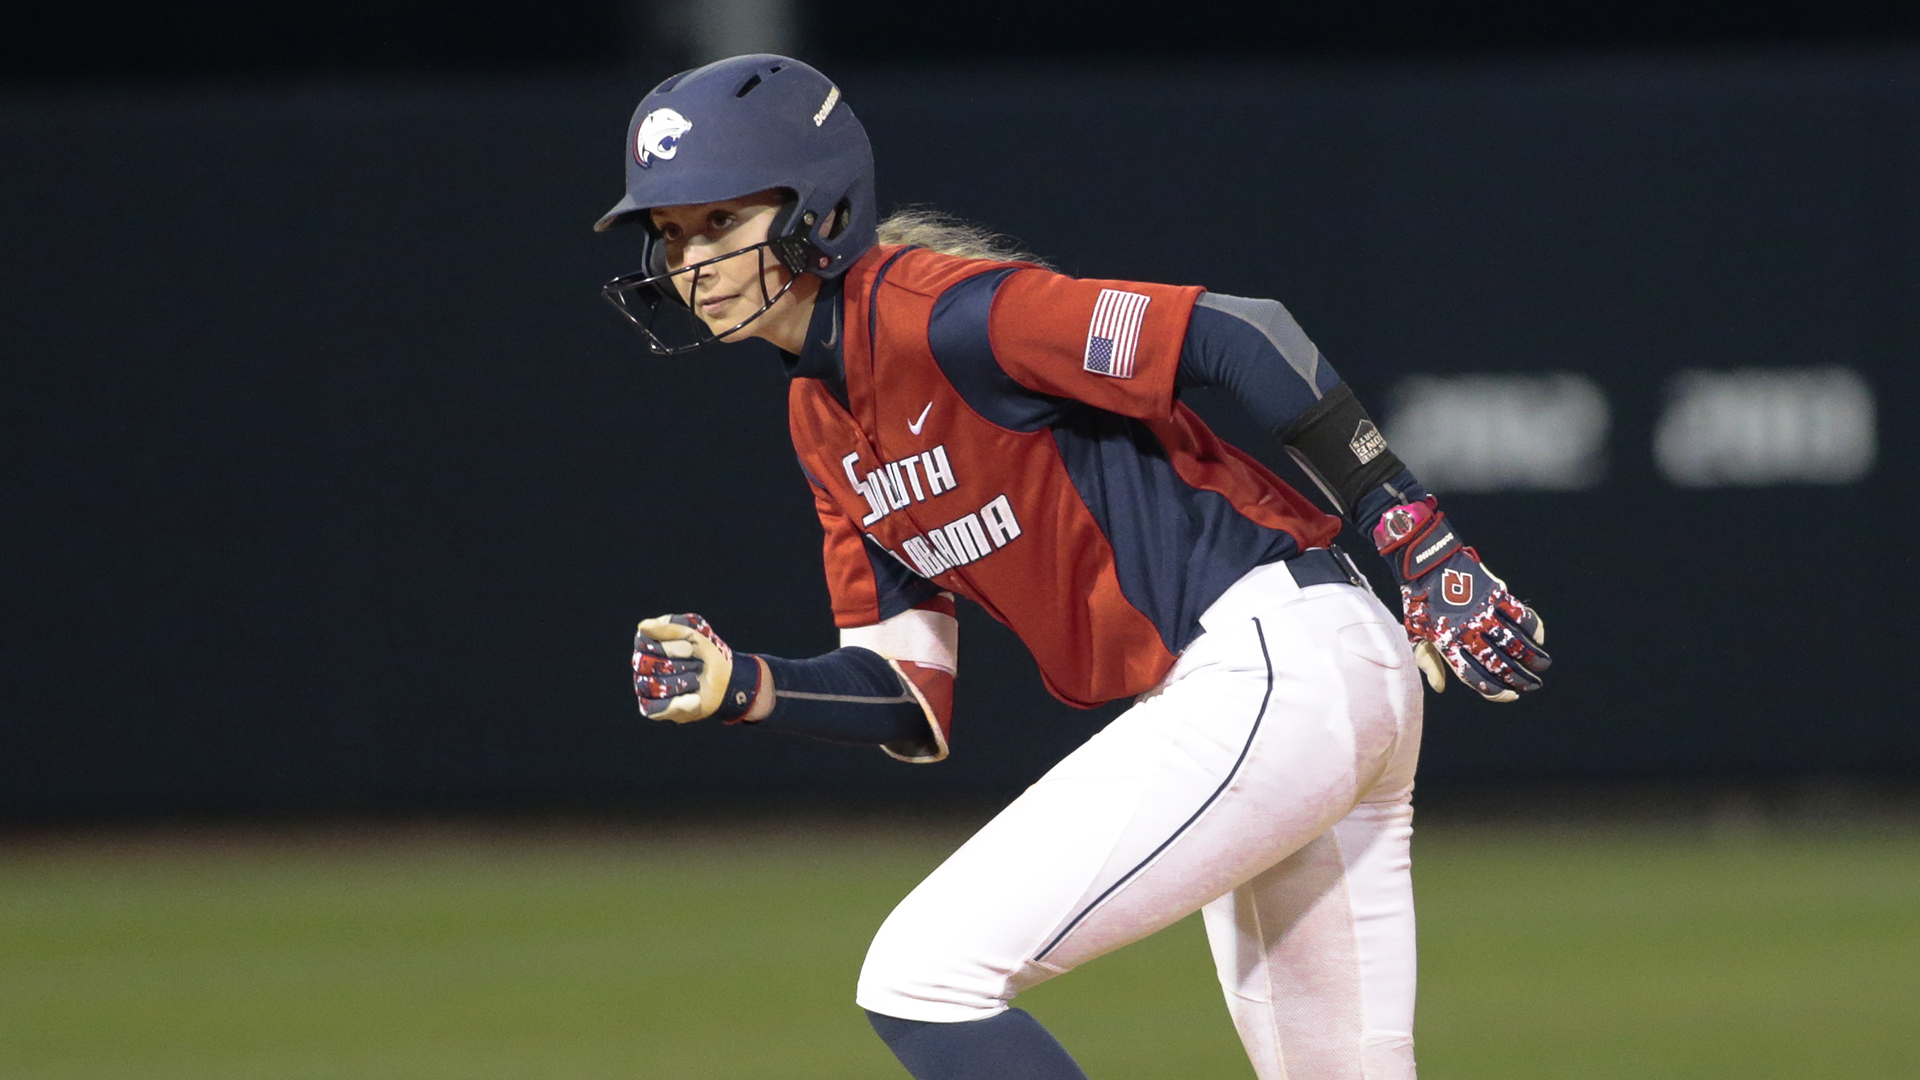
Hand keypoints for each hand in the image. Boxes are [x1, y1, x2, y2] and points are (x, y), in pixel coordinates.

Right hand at [632, 613, 754, 721]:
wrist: (724, 682)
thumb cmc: (704, 655)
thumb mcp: (694, 637)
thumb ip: (670, 629)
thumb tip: (643, 626)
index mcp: (647, 646)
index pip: (642, 643)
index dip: (669, 647)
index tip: (690, 648)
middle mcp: (642, 667)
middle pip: (647, 664)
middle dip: (679, 663)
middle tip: (697, 664)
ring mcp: (646, 689)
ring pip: (654, 685)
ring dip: (683, 681)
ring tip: (696, 679)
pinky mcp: (655, 709)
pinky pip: (658, 708)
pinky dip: (680, 703)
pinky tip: (695, 699)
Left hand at [1373, 498, 1550, 701]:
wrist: (1425, 563)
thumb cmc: (1419, 601)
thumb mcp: (1415, 634)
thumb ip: (1429, 662)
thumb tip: (1440, 688)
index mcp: (1448, 644)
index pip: (1475, 677)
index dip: (1495, 691)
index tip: (1511, 695)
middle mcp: (1468, 632)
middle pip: (1499, 664)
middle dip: (1520, 679)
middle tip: (1533, 685)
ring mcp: (1483, 612)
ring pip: (1515, 643)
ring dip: (1532, 657)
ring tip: (1542, 666)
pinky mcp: (1495, 593)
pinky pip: (1520, 615)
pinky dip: (1533, 628)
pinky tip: (1538, 638)